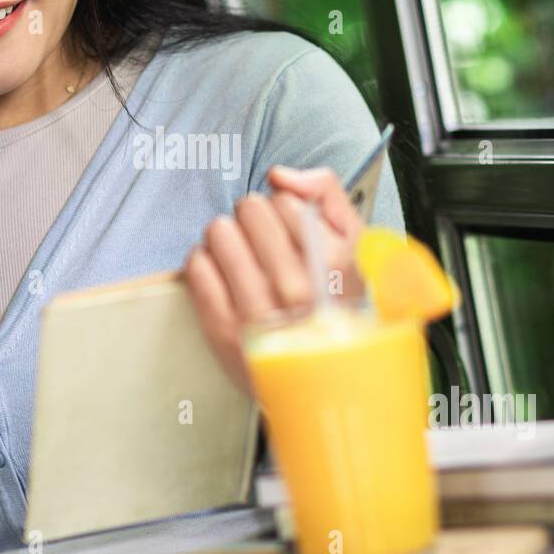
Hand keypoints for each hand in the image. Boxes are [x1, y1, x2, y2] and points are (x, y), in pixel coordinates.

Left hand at [182, 165, 366, 396]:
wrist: (323, 379)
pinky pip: (197, 265)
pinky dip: (206, 263)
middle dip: (254, 219)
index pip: (285, 201)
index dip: (286, 211)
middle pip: (249, 210)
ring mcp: (256, 311)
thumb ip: (327, 193)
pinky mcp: (222, 329)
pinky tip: (224, 276)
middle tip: (263, 243)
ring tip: (242, 258)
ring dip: (228, 238)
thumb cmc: (337, 305)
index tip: (290, 232)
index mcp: (334, 265)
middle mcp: (296, 288)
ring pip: (219, 231)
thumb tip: (278, 174)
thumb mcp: (356, 246)